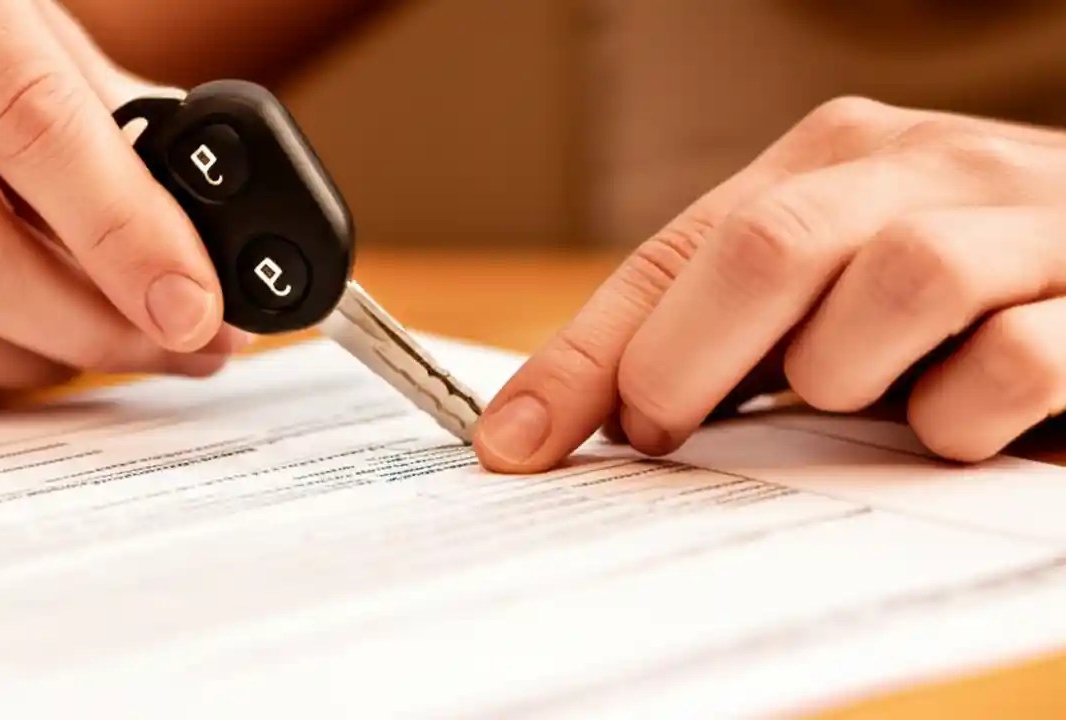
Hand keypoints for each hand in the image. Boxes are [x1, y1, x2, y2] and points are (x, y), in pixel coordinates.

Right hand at [0, 0, 243, 416]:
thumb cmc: (23, 79)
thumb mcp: (94, 87)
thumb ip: (155, 170)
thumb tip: (226, 285)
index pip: (35, 128)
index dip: (124, 236)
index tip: (192, 310)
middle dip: (94, 327)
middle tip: (177, 346)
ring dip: (41, 364)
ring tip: (112, 346)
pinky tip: (26, 357)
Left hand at [475, 97, 1065, 470]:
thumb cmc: (957, 292)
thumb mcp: (827, 291)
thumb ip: (726, 333)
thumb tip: (572, 420)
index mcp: (834, 157)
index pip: (678, 252)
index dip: (588, 354)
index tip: (517, 443)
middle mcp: (922, 166)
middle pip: (767, 246)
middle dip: (687, 363)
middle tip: (663, 435)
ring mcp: (1023, 220)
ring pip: (899, 281)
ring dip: (848, 373)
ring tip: (859, 400)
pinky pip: (1012, 362)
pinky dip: (960, 416)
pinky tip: (954, 425)